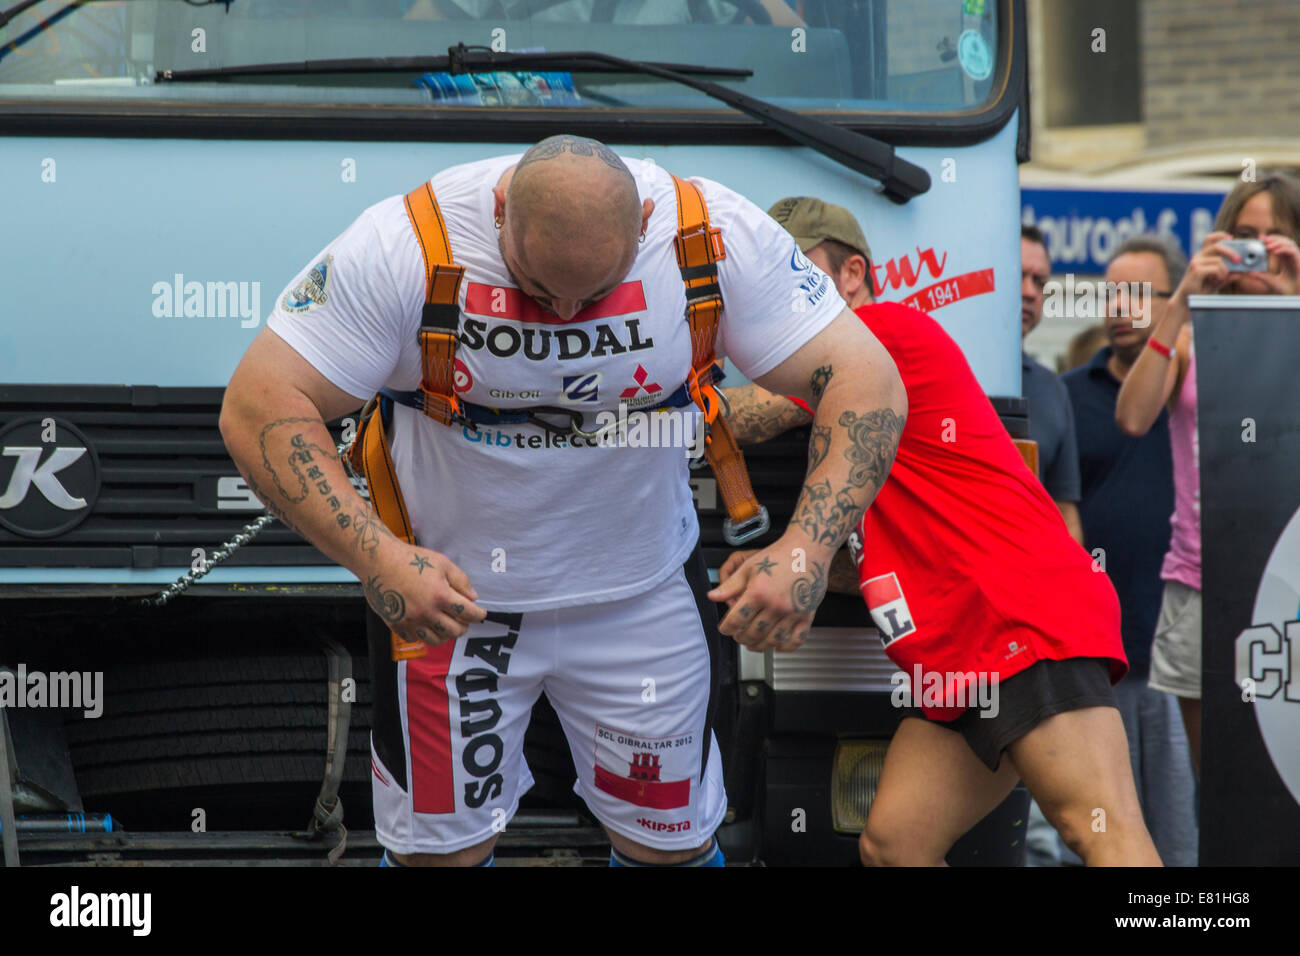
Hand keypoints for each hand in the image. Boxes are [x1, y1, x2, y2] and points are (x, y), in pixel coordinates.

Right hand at [363, 542, 486, 647]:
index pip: (468, 613)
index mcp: (440, 595)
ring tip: (446, 624)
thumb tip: (473, 598)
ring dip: (445, 634)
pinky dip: (424, 635)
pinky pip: (416, 639)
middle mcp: (426, 612)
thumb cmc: (410, 559)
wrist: (378, 561)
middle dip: (464, 625)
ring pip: (436, 640)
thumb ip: (460, 581)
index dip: (479, 614)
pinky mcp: (396, 625)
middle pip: (455, 631)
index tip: (480, 613)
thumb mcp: (442, 562)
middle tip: (463, 619)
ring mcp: (411, 621)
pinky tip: (426, 625)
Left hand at [707, 538, 828, 652]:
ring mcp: (792, 613)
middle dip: (740, 637)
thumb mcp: (749, 567)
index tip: (725, 628)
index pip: (736, 620)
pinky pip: (796, 640)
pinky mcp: (807, 615)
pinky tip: (777, 645)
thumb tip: (712, 596)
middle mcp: (775, 606)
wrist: (807, 549)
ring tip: (752, 643)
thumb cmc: (779, 555)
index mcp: (758, 593)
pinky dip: (785, 647)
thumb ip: (730, 585)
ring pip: (772, 640)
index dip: (726, 628)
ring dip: (759, 646)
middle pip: (752, 633)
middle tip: (738, 635)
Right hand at [1173, 231, 1233, 303]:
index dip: (1221, 235)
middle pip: (1217, 246)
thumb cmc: (1202, 289)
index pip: (1210, 238)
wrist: (1187, 300)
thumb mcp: (1219, 280)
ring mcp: (1196, 263)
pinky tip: (1216, 281)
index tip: (1231, 237)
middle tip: (1238, 260)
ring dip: (1225, 270)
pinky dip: (1220, 275)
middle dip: (1231, 252)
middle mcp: (1198, 257)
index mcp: (1202, 255)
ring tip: (1221, 278)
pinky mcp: (1196, 271)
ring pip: (1219, 260)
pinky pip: (1216, 268)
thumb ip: (1230, 274)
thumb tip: (1243, 271)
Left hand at [1252, 234, 1299, 293]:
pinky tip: (1275, 252)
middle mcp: (1291, 257)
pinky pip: (1292, 251)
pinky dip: (1283, 249)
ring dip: (1278, 242)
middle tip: (1262, 239)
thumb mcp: (1271, 281)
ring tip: (1267, 245)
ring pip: (1289, 244)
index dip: (1271, 240)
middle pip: (1284, 241)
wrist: (1295, 296)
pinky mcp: (1299, 261)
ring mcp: (1296, 258)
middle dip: (1274, 238)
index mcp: (1285, 260)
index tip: (1260, 239)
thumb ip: (1261, 276)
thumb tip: (1249, 272)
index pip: (1278, 245)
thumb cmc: (1287, 290)